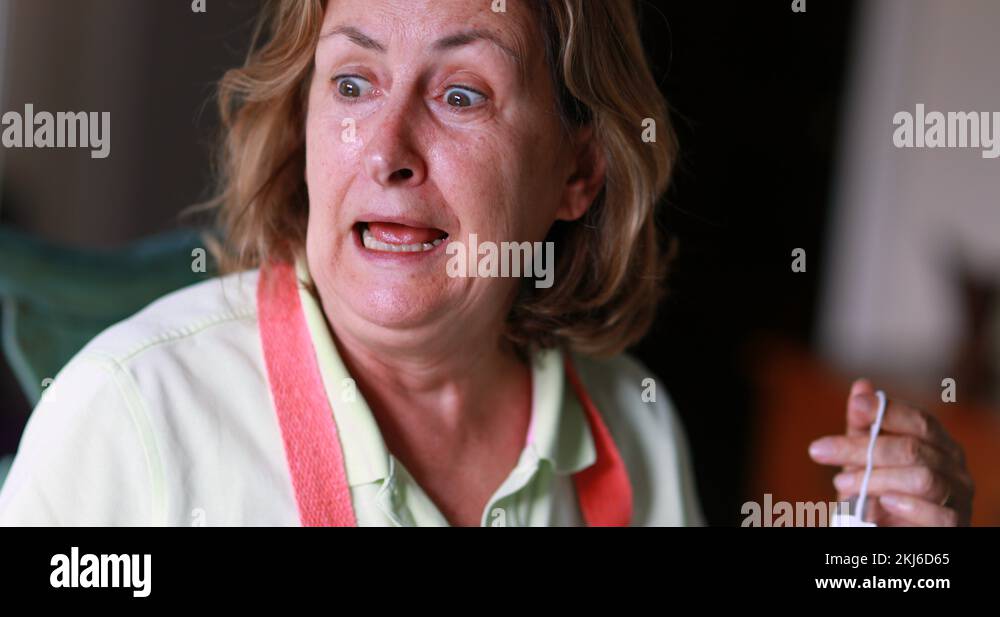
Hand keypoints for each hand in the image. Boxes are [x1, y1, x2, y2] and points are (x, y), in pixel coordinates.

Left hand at [808, 379, 973, 525]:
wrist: (890, 529)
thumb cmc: (880, 489)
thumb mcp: (865, 456)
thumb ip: (864, 426)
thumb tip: (861, 387)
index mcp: (937, 442)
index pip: (919, 421)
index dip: (887, 411)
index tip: (856, 406)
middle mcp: (953, 465)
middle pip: (912, 448)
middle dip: (862, 448)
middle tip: (820, 451)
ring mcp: (959, 495)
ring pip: (923, 479)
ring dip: (876, 479)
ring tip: (842, 483)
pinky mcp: (956, 523)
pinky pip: (941, 515)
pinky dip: (910, 507)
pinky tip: (883, 502)